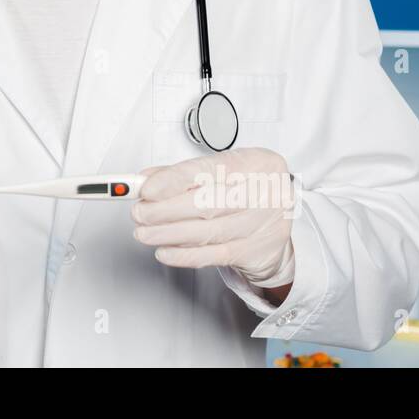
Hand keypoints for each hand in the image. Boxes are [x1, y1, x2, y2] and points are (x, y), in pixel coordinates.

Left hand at [132, 147, 295, 290]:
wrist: (278, 218)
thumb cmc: (246, 187)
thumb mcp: (222, 170)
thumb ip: (183, 173)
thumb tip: (147, 180)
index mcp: (257, 162)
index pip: (209, 170)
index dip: (173, 180)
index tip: (146, 189)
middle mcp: (266, 192)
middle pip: (208, 203)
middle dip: (165, 210)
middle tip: (140, 213)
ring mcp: (264, 224)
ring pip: (209, 232)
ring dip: (169, 234)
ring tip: (145, 233)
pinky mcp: (256, 251)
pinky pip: (215, 255)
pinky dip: (185, 255)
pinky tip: (165, 251)